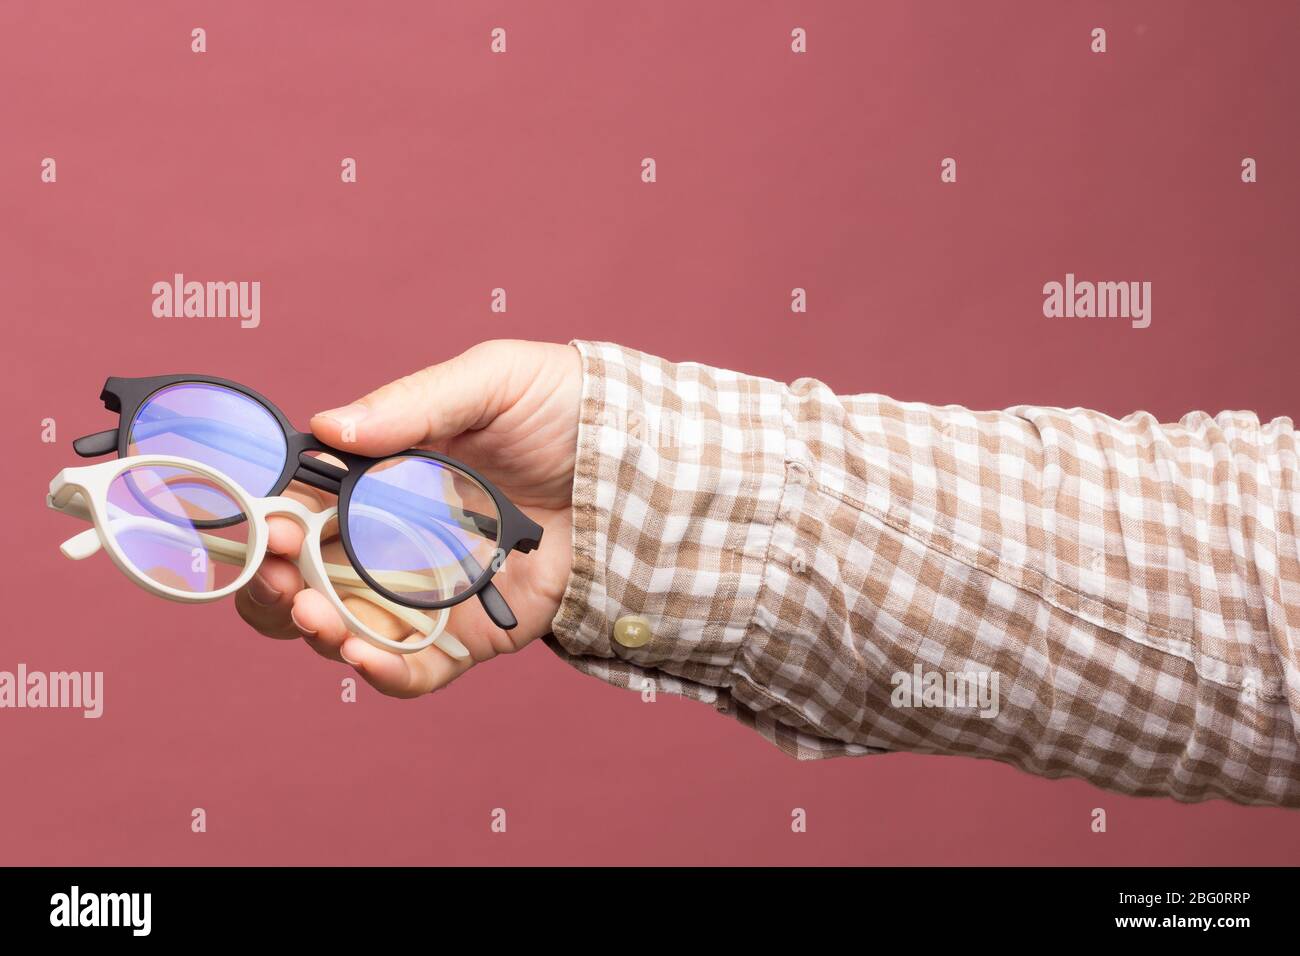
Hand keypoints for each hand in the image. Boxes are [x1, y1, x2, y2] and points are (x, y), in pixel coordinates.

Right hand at [234, 339, 581, 696]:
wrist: (646, 460)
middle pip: (309, 576)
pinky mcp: (474, 630)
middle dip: (277, 584)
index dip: (274, 521)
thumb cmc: (566, 406)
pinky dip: (385, 672)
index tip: (271, 524)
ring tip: (316, 617)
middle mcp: (394, 537)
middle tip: (280, 574)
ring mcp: (430, 589)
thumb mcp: (491, 381)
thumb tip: (330, 426)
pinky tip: (363, 657)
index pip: (305, 506)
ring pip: (349, 627)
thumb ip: (415, 403)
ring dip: (319, 629)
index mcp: (383, 476)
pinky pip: (419, 666)